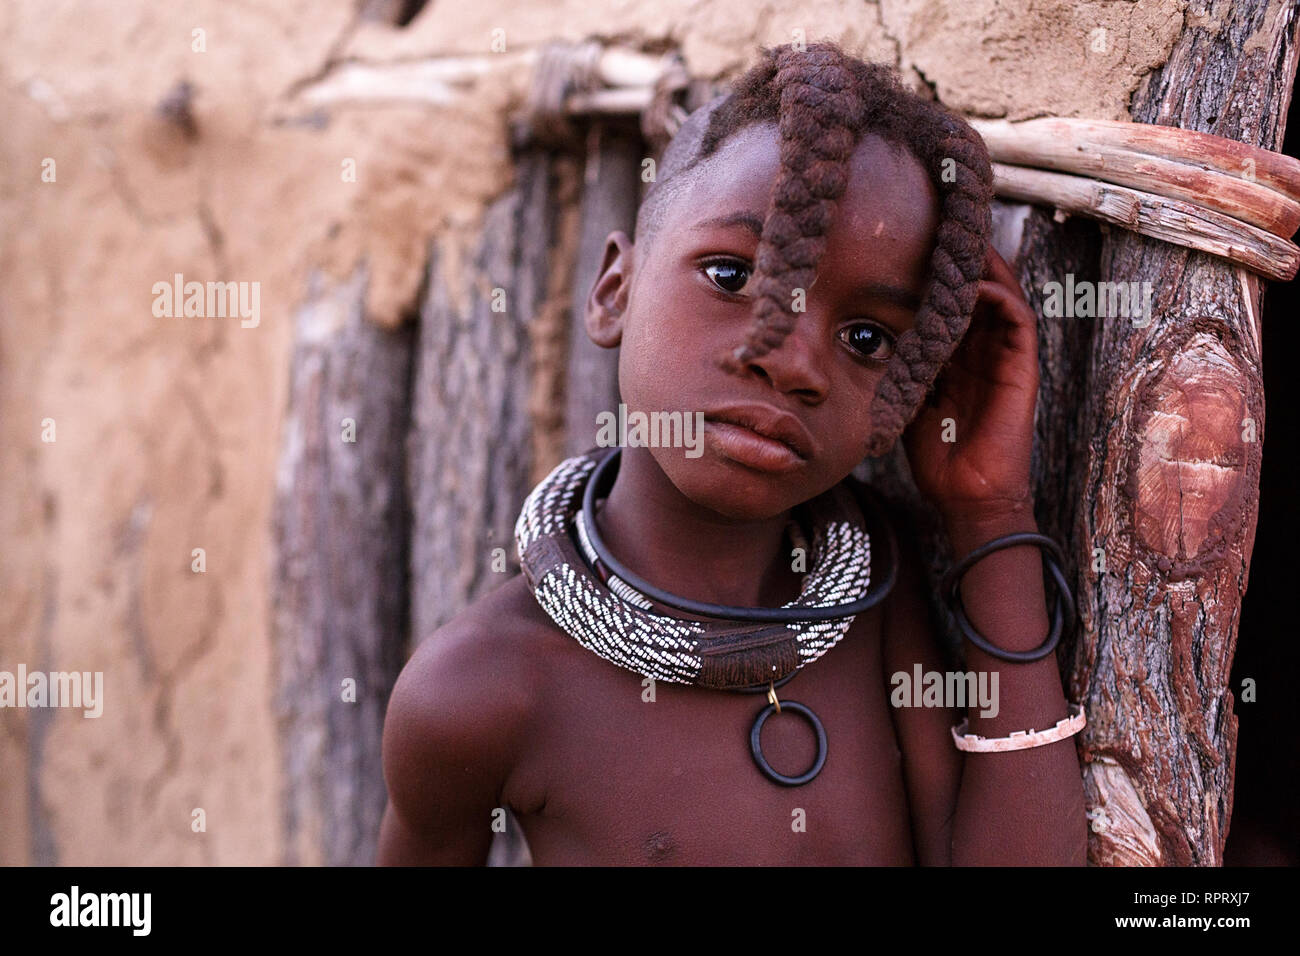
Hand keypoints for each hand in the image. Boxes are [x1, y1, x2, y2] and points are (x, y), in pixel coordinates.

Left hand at [902, 245, 1039, 525]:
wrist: (965, 494)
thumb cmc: (934, 451)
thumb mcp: (904, 395)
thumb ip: (897, 361)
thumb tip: (862, 330)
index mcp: (957, 351)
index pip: (949, 296)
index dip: (935, 267)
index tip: (910, 236)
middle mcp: (983, 346)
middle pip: (978, 285)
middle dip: (961, 253)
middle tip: (940, 218)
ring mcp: (1005, 354)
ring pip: (1001, 292)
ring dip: (982, 264)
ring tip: (957, 235)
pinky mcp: (1022, 366)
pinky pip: (1017, 318)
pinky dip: (998, 295)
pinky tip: (973, 283)